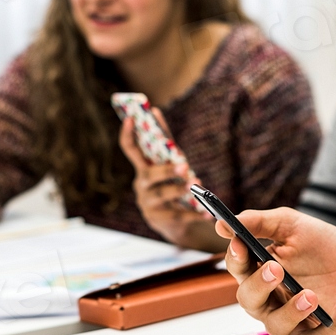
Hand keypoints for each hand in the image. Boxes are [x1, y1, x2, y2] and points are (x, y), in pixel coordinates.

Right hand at [119, 112, 220, 249]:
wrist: (175, 223)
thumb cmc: (172, 186)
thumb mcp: (170, 165)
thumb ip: (165, 142)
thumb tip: (155, 112)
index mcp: (142, 168)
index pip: (130, 149)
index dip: (128, 134)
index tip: (131, 118)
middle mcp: (141, 185)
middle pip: (149, 175)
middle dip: (166, 170)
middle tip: (184, 167)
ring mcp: (147, 204)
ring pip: (162, 195)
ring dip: (180, 190)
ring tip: (197, 186)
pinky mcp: (158, 220)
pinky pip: (177, 215)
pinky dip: (194, 214)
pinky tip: (207, 213)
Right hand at [215, 208, 335, 334]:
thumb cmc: (322, 248)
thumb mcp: (292, 225)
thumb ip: (259, 222)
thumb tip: (223, 224)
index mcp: (258, 271)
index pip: (237, 267)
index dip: (236, 257)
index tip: (241, 244)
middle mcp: (267, 299)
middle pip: (248, 300)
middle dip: (259, 286)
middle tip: (276, 269)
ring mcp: (288, 321)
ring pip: (277, 327)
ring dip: (292, 312)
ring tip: (312, 295)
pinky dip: (331, 324)